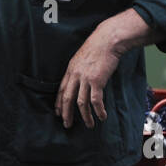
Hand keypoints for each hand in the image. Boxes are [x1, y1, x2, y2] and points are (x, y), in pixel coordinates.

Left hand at [56, 9, 152, 128]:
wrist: (107, 40)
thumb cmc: (97, 47)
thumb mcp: (82, 58)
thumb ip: (79, 69)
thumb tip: (81, 80)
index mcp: (71, 70)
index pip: (62, 90)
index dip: (59, 103)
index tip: (58, 113)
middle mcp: (75, 75)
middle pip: (67, 98)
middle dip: (66, 113)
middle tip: (67, 124)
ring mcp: (85, 79)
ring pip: (81, 103)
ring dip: (85, 116)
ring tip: (89, 125)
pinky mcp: (97, 81)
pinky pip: (96, 100)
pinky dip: (98, 111)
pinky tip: (102, 116)